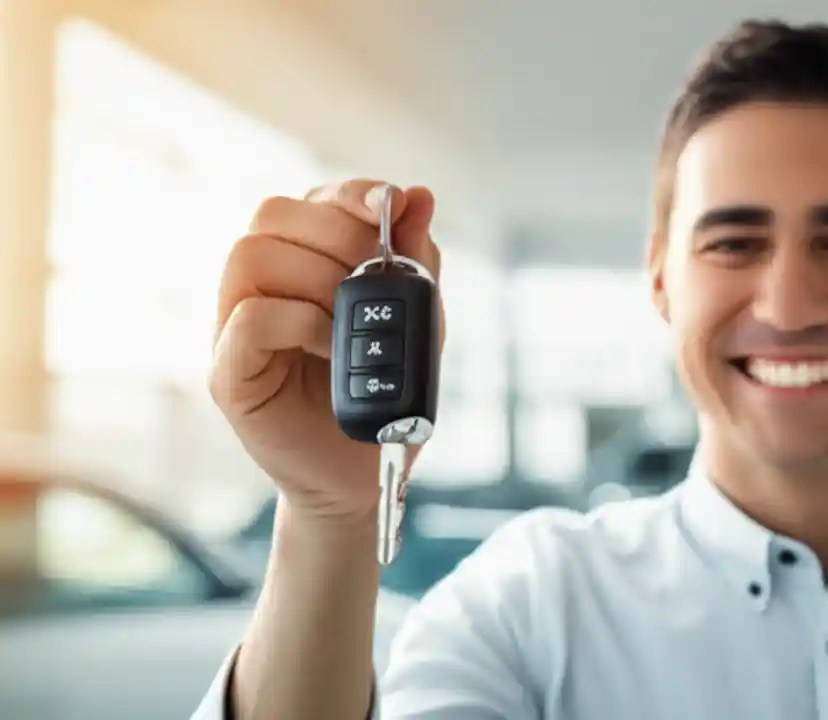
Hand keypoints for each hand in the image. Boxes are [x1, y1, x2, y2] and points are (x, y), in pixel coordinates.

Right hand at [208, 180, 444, 521]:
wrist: (367, 477)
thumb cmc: (385, 398)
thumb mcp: (418, 323)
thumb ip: (416, 262)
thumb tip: (418, 195)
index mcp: (303, 267)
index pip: (308, 200)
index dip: (348, 193)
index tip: (390, 208)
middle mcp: (262, 289)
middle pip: (271, 216)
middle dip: (336, 234)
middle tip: (372, 278)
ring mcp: (236, 330)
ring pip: (250, 256)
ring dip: (316, 279)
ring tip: (349, 322)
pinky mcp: (229, 374)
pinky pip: (248, 319)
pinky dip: (299, 322)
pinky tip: (329, 349)